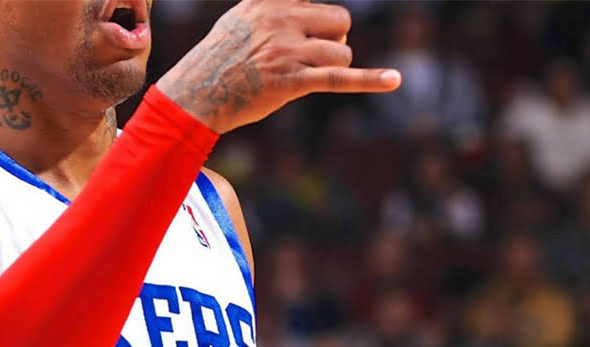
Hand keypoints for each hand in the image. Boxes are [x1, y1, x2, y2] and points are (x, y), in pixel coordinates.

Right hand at [156, 0, 400, 133]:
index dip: (325, 16)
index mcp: (269, 0)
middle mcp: (279, 19)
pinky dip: (370, 80)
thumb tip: (305, 4)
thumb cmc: (219, 58)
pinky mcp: (292, 82)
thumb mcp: (243, 16)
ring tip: (304, 74)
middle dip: (334, 39)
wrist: (195, 94)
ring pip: (342, 51)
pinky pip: (339, 78)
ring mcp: (287, 50)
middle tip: (310, 54)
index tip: (334, 18)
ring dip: (333, 65)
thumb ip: (272, 4)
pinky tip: (394, 80)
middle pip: (340, 20)